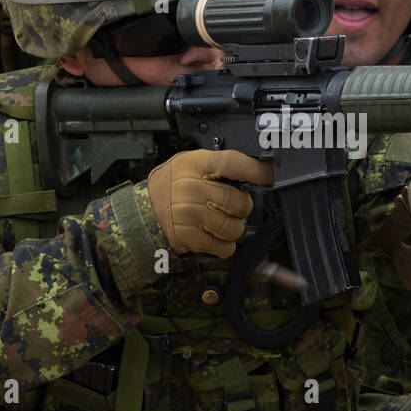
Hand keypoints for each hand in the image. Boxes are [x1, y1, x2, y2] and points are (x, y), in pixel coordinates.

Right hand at [145, 149, 273, 257]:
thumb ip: (216, 166)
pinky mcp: (187, 236)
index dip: (256, 170)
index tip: (269, 175)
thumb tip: (253, 171)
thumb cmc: (170, 185)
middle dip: (243, 207)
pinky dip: (225, 246)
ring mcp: (189, 213)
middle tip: (236, 207)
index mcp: (195, 164)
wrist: (142, 210)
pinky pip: (221, 247)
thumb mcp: (188, 163)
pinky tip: (217, 237)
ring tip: (224, 223)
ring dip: (234, 229)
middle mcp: (192, 188)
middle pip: (238, 202)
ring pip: (233, 228)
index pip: (233, 163)